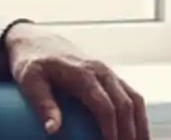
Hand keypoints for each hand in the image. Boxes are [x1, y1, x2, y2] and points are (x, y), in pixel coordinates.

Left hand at [3, 22, 149, 139]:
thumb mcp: (29, 81)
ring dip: (141, 124)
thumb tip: (53, 131)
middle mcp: (101, 71)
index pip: (105, 106)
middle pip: (126, 104)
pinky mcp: (109, 75)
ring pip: (134, 99)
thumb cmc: (30, 61)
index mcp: (83, 73)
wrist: (35, 39)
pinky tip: (137, 131)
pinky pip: (131, 94)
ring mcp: (108, 72)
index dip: (111, 130)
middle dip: (130, 132)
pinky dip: (138, 114)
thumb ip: (42, 104)